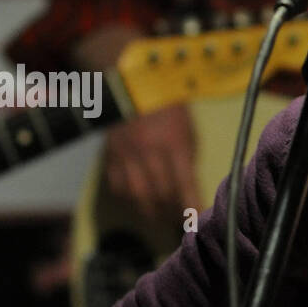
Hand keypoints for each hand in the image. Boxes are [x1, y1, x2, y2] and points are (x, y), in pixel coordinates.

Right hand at [102, 104, 199, 221]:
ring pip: (137, 195)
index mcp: (174, 143)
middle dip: (172, 212)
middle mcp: (149, 151)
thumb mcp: (188, 132)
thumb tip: (188, 191)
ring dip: (150, 212)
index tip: (197, 221)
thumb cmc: (171, 110)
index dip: (191, 205)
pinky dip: (129, 199)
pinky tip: (138, 202)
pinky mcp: (110, 154)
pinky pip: (117, 186)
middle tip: (179, 221)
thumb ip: (188, 161)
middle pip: (161, 194)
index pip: (185, 184)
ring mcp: (127, 154)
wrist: (136, 85)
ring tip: (160, 218)